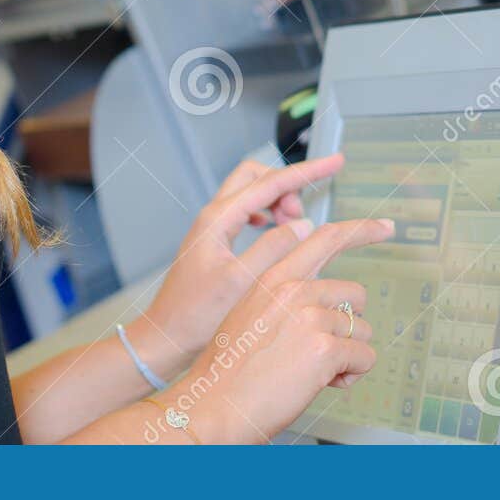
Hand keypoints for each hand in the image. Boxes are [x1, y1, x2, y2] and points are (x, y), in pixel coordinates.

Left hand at [132, 154, 349, 375]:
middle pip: (257, 177)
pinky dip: (268, 214)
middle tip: (310, 203)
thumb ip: (273, 249)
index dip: (308, 172)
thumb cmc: (194, 316)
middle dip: (288, 181)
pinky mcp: (216, 243)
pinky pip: (246, 212)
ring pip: (252, 194)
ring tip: (296, 224)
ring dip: (278, 200)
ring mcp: (213, 229)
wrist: (164, 337)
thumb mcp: (240, 282)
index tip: (335, 162)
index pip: (271, 183)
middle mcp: (213, 217)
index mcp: (218, 220)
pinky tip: (275, 231)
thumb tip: (302, 224)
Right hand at [147, 216, 394, 443]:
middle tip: (324, 352)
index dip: (361, 230)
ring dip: (348, 355)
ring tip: (316, 372)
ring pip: (362, 330)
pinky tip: (324, 384)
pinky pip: (364, 358)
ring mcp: (309, 317)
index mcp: (274, 279)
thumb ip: (286, 304)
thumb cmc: (227, 373)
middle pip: (355, 295)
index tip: (386, 226)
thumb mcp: (249, 317)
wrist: (211, 406)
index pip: (324, 239)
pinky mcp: (323, 348)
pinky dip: (352, 375)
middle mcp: (294, 291)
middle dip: (347, 327)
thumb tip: (324, 311)